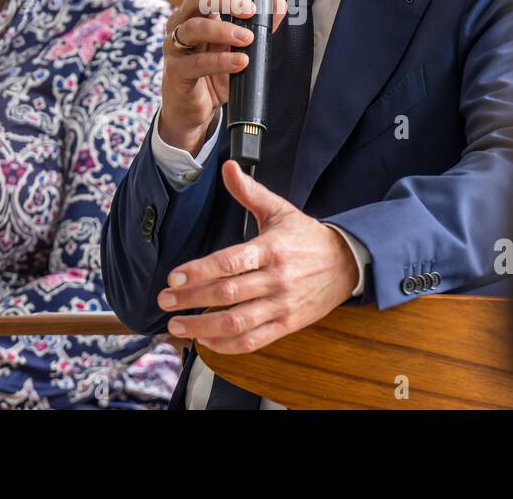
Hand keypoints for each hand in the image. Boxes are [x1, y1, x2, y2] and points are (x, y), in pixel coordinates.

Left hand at [156, 160, 359, 352]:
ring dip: (202, 327)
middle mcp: (276, 279)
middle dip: (191, 299)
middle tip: (165, 300)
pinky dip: (227, 345)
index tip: (174, 277)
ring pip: (237, 323)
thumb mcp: (280, 210)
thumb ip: (249, 191)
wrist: (348, 263)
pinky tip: (206, 340)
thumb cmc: (307, 237)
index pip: (230, 262)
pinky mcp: (287, 324)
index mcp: (271, 249)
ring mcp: (282, 305)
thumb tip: (228, 167)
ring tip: (177, 325)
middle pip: (227, 293)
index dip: (199, 271)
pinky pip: (253, 341)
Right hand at [157, 0, 287, 156]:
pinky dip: (220, 60)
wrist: (193, 111)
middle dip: (226, 0)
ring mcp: (175, 47)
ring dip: (223, 29)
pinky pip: (196, 62)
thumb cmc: (213, 75)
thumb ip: (258, 27)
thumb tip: (279, 4)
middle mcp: (181, 25)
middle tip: (250, 9)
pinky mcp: (176, 72)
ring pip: (194, 27)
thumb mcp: (238, 49)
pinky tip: (240, 61)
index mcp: (196, 14)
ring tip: (247, 38)